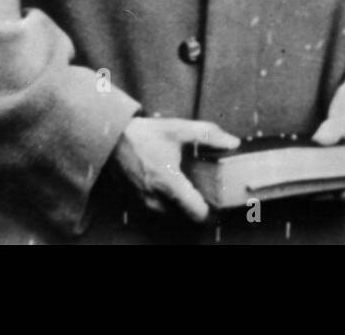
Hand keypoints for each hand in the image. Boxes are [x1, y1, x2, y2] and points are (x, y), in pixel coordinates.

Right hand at [113, 117, 239, 221]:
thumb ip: (208, 134)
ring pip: (175, 214)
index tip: (221, 200)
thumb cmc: (145, 134)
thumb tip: (232, 143)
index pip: (196, 212)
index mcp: (168, 182)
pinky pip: (163, 210)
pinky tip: (177, 186)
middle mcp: (156, 198)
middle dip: (201, 205)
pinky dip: (173, 203)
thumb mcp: (179, 129)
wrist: (112, 140)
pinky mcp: (140, 203)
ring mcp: (146, 203)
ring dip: (186, 205)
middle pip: (188, 216)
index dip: (213, 210)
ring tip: (194, 186)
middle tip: (211, 189)